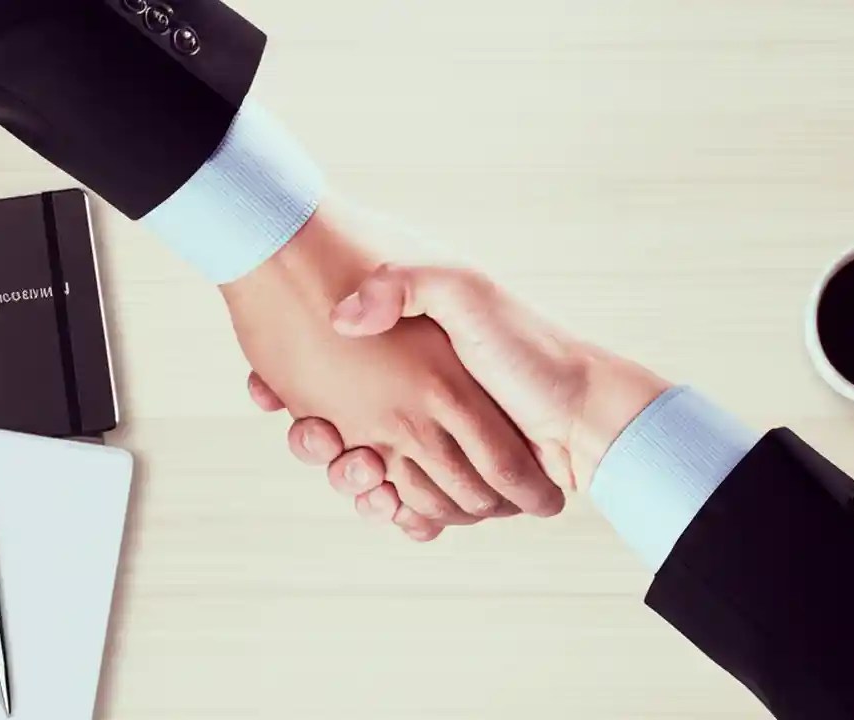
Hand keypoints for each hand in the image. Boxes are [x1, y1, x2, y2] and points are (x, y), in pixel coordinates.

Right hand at [248, 263, 671, 537]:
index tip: (268, 395)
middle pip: (332, 433)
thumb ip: (404, 285)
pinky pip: (405, 507)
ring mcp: (427, 449)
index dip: (288, 389)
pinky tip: (391, 506)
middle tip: (319, 438)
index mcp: (400, 363)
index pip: (319, 379)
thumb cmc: (525, 346)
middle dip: (317, 444)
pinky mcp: (450, 488)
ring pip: (364, 476)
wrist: (585, 410)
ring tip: (364, 474)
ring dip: (352, 483)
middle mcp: (407, 405)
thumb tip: (341, 319)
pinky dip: (395, 513)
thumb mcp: (463, 291)